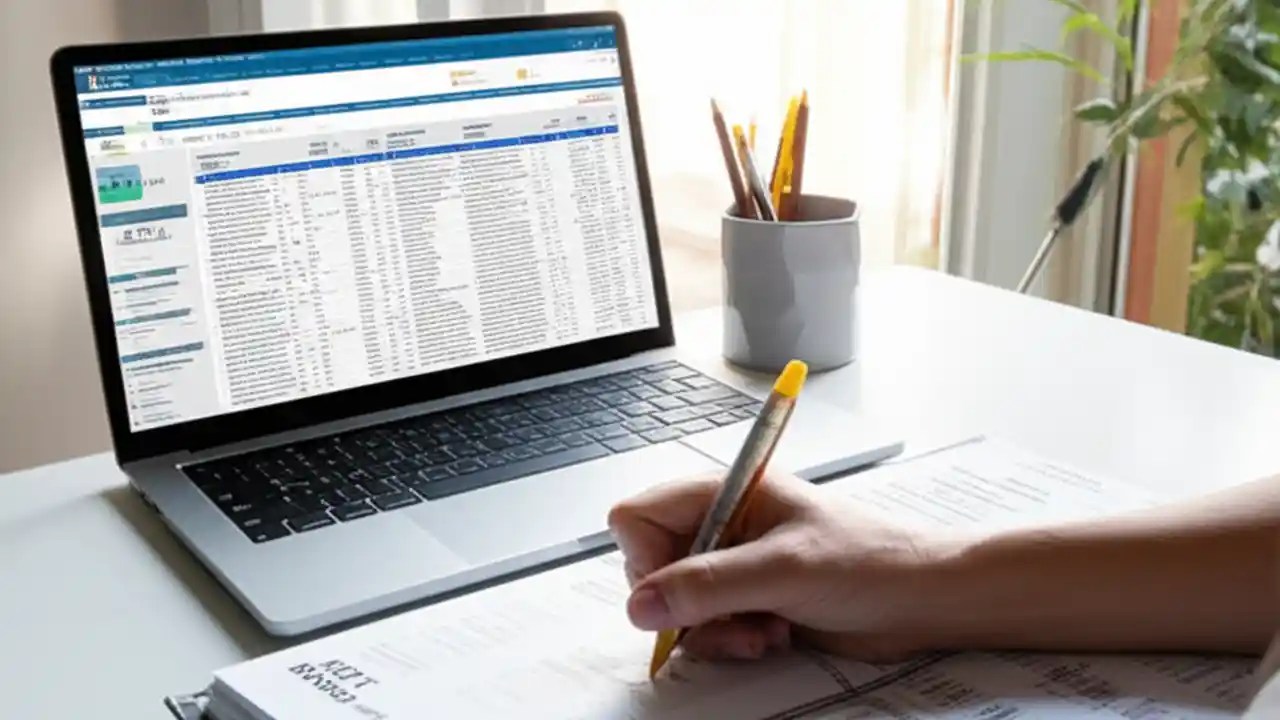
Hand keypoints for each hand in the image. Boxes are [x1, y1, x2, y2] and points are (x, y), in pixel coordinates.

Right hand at [607, 472, 941, 662]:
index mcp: (725, 491)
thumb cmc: (871, 559)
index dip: (646, 559)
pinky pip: (706, 628)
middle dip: (686, 604)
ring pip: (676, 606)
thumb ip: (708, 585)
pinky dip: (730, 641)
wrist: (921, 598)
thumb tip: (643, 603)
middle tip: (728, 614)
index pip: (638, 517)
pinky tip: (770, 635)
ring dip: (713, 629)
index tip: (676, 591)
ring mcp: (734, 564)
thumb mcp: (784, 569)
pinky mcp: (748, 599)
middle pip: (651, 567)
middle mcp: (722, 524)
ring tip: (759, 628)